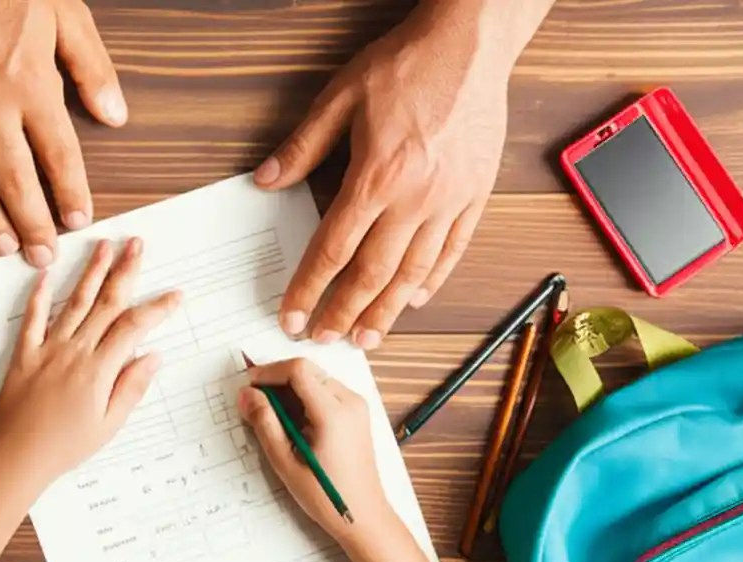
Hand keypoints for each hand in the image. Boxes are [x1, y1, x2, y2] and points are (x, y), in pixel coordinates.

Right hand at [0, 0, 125, 265]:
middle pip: (14, 180)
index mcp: (31, 84)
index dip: (70, 194)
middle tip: (41, 256)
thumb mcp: (67, 15)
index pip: (58, 156)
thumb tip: (115, 116)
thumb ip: (92, 70)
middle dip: (31, 225)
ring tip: (2, 247)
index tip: (79, 221)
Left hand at [0, 238, 180, 484]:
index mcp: (99, 370)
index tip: (175, 294)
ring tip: (104, 246)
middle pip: (106, 303)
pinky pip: (33, 318)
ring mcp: (48, 349)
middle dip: (125, 271)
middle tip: (137, 245)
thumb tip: (153, 356)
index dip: (157, 308)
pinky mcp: (24, 354)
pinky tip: (46, 274)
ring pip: (75, 303)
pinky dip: (40, 295)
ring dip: (91, 272)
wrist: (16, 456)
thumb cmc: (65, 447)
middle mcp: (75, 351)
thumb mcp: (109, 424)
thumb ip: (131, 387)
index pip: (135, 327)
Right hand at [236, 358, 392, 549]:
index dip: (269, 372)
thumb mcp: (285, 462)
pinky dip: (305, 397)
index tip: (249, 386)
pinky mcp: (356, 413)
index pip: (298, 370)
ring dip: (290, 389)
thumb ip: (264, 423)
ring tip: (274, 418)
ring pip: (315, 378)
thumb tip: (247, 394)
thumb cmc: (327, 495)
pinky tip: (294, 422)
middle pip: (307, 370)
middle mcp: (350, 402)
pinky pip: (326, 390)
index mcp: (334, 414)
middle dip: (278, 380)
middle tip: (256, 402)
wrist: (363, 515)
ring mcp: (357, 406)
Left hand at [255, 2, 510, 347]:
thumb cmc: (407, 64)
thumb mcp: (340, 96)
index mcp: (376, 176)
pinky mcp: (476, 195)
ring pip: (415, 272)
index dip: (308, 289)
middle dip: (344, 313)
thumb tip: (266, 180)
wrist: (470, 43)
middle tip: (324, 337)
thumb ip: (302, 146)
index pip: (332, 249)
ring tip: (366, 337)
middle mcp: (415, 197)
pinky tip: (415, 300)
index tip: (292, 314)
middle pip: (372, 272)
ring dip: (387, 311)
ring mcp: (450, 200)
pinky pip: (454, 250)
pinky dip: (434, 280)